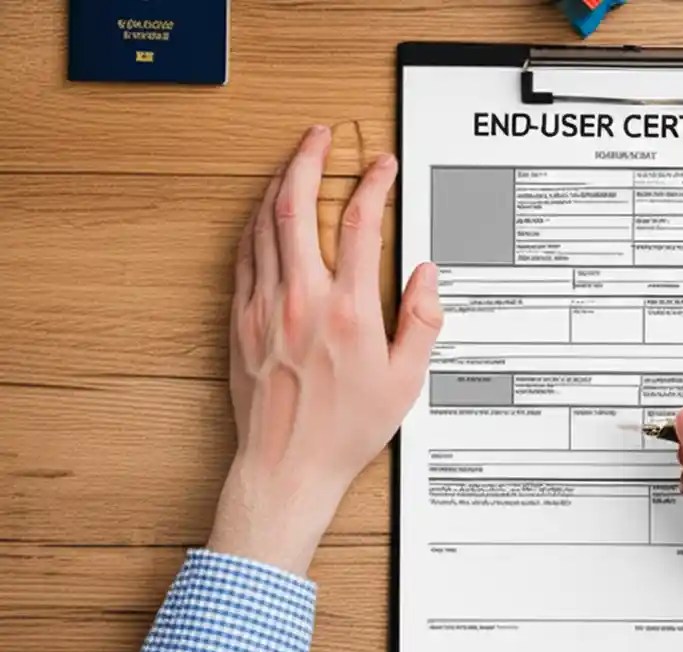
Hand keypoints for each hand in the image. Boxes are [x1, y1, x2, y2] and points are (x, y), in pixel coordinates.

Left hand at [207, 125, 442, 575]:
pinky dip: (254, 225)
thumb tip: (424, 276)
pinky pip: (243, 256)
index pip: (361, 225)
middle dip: (308, 160)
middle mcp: (302, 301)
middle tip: (319, 137)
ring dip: (278, 185)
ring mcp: (265, 308)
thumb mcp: (406, 381)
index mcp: (349, 312)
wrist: (287, 465)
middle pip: (296, 207)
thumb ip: (422, 321)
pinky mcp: (240, 321)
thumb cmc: (344, 430)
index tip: (381, 166)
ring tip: (293, 165)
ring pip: (263, 225)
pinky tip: (264, 215)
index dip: (373, 184)